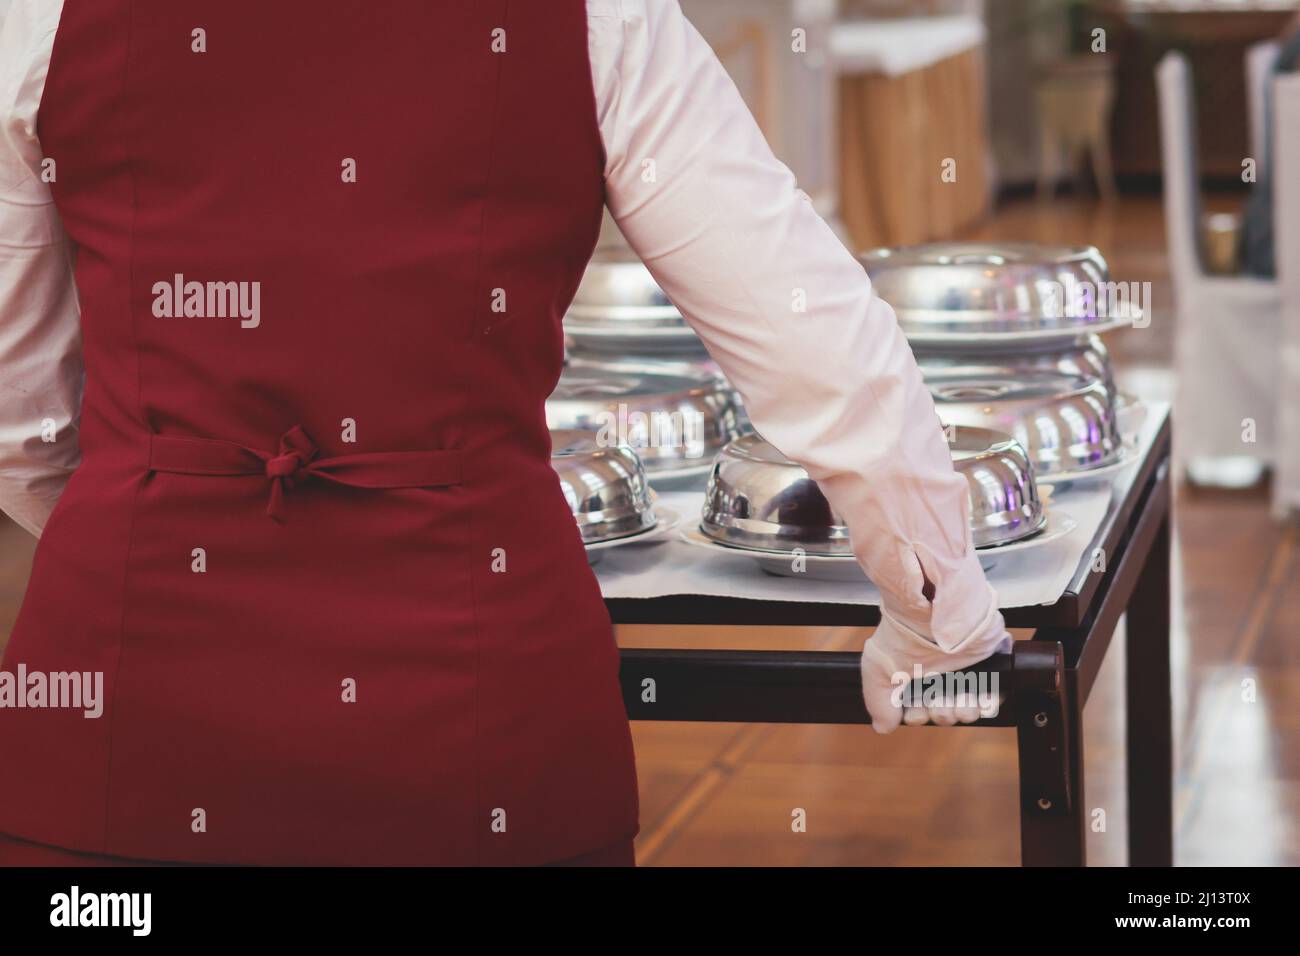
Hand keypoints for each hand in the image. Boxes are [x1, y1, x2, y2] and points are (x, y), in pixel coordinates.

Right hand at [860, 611, 1011, 733]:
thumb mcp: (877, 671)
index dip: (917, 716)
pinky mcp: (988, 668)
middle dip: (939, 714)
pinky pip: (991, 698)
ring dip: (960, 712)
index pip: (918, 707)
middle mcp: (939, 674)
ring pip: (966, 708)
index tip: (916, 713)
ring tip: (954, 701)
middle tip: (935, 705)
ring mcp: (964, 671)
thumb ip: (877, 702)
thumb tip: (883, 726)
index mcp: (913, 675)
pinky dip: (984, 705)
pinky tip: (973, 699)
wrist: (935, 617)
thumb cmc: (902, 639)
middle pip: (943, 711)